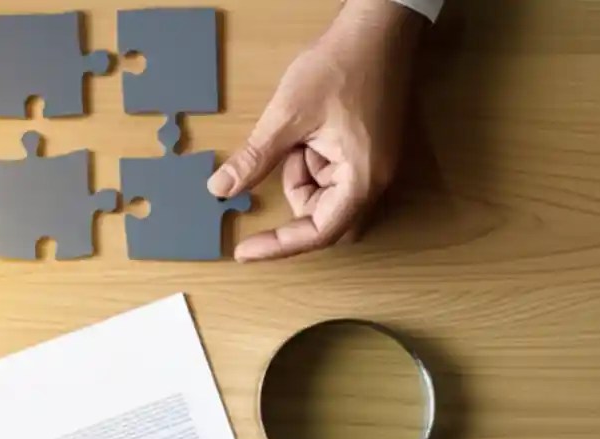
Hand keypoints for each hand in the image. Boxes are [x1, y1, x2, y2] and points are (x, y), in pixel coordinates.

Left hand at [209, 0, 424, 260]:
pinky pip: (337, 175)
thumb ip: (255, 159)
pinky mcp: (370, 152)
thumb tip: (220, 189)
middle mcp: (376, 181)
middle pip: (328, 221)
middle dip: (296, 203)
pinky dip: (313, 162)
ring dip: (303, 177)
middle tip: (276, 168)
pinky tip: (307, 132)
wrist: (379, 26)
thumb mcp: (287, 115)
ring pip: (329, 197)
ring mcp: (376, 167)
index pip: (318, 232)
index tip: (244, 251)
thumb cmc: (342, 65)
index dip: (278, 246)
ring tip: (297, 135)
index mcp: (362, 179)